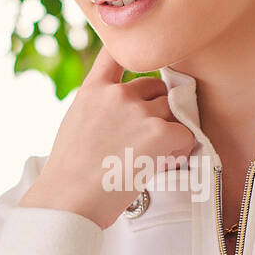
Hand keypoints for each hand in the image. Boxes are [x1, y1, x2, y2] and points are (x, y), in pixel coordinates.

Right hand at [17, 44, 195, 229]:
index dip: (134, 55)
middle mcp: (117, 94)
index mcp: (93, 90)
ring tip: (157, 155)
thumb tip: (127, 118)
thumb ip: (100, 109)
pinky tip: (165, 164)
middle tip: (150, 138)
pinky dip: (181, 150)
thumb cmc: (68, 175)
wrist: (67, 200)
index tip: (145, 59)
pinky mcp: (159, 133)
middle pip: (157, 88)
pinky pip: (186, 134)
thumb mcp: (75, 125)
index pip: (117, 54)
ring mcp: (139, 111)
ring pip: (174, 111)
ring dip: (171, 130)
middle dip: (158, 109)